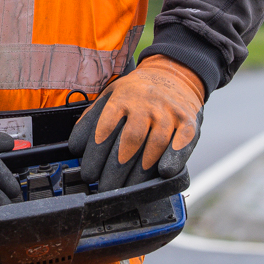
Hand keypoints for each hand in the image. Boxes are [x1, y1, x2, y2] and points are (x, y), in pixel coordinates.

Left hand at [68, 55, 204, 190]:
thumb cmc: (137, 92)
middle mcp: (146, 104)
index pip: (105, 128)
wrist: (174, 73)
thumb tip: (75, 147)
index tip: (88, 173)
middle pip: (129, 140)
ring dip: (141, 171)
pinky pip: (183, 141)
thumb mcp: (111, 95)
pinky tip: (165, 172)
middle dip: (115, 169)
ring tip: (128, 190)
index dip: (95, 154)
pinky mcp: (188, 122)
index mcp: (122, 98)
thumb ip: (92, 119)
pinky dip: (175, 157)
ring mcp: (168, 112)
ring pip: (155, 144)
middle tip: (106, 188)